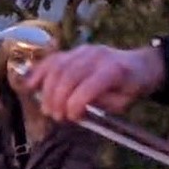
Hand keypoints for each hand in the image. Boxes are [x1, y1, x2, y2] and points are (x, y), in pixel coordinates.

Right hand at [24, 42, 161, 123]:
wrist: (138, 65)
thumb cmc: (131, 88)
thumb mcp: (124, 103)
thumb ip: (102, 105)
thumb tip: (78, 110)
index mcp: (114, 70)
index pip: (89, 86)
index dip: (76, 104)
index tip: (72, 118)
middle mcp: (97, 56)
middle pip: (69, 76)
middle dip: (58, 100)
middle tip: (56, 117)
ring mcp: (83, 51)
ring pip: (57, 67)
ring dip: (47, 90)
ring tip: (47, 109)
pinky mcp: (73, 51)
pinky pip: (52, 60)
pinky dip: (39, 73)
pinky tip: (30, 86)